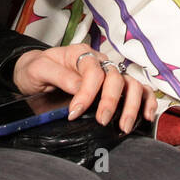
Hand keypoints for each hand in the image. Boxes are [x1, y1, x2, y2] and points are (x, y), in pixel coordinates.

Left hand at [12, 45, 156, 133]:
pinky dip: (146, 101)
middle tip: (101, 121)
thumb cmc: (35, 69)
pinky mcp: (116, 86)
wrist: (33, 72)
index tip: (75, 112)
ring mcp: (109, 73)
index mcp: (80, 54)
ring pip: (131, 83)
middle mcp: (99, 61)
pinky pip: (139, 90)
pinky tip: (146, 116)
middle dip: (110, 101)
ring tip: (123, 126)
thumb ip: (59, 76)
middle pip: (115, 77)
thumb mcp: (38, 69)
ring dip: (132, 105)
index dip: (87, 93)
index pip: (93, 71)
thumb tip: (80, 88)